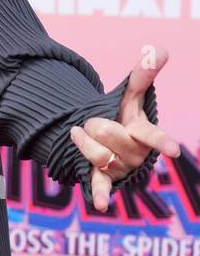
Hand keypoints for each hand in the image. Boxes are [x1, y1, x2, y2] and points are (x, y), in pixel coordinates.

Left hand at [69, 50, 181, 210]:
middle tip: (94, 123)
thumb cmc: (120, 115)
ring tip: (81, 135)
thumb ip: (143, 74)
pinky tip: (100, 205)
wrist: (98, 136)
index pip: (153, 136)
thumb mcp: (129, 95)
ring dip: (82, 141)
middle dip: (95, 124)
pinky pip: (102, 186)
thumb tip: (159, 50)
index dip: (162, 142)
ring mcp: (121, 168)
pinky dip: (101, 195)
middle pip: (108, 136)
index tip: (173, 151)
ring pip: (96, 154)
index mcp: (144, 133)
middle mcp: (137, 154)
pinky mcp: (105, 179)